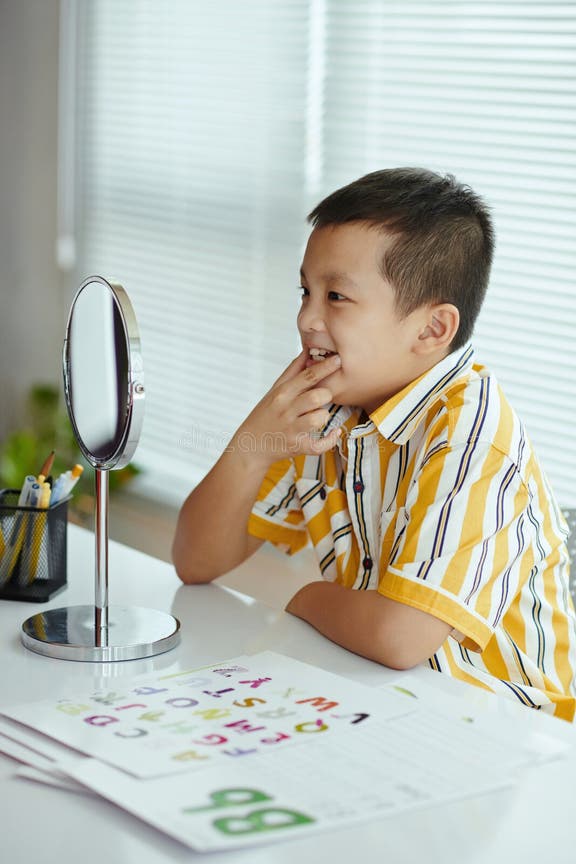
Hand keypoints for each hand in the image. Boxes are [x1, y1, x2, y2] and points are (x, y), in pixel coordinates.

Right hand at [232, 350, 341, 467]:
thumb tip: (307, 350)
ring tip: (319, 415)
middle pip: (316, 396)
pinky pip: (319, 444)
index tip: (338, 359)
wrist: (250, 445)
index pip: (307, 376)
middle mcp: (286, 410)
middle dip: (326, 395)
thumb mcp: (275, 390)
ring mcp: (291, 429)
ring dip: (324, 416)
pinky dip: (330, 440)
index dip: (325, 367)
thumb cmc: (265, 415)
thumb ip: (293, 371)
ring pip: (318, 418)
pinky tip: (332, 433)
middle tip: (324, 396)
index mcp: (282, 393)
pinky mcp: (296, 446)